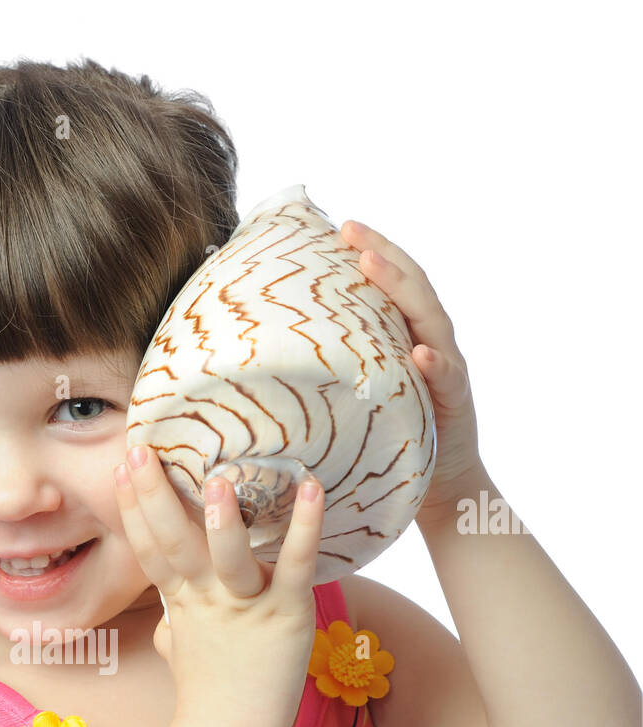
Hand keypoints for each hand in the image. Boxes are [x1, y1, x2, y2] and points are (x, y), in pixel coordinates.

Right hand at [113, 446, 325, 726]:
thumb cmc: (211, 695)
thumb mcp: (182, 654)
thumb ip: (174, 630)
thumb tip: (166, 629)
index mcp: (183, 602)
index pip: (151, 549)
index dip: (133, 509)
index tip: (122, 469)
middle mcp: (208, 600)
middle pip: (175, 543)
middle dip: (154, 496)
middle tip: (138, 451)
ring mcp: (246, 607)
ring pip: (229, 558)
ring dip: (221, 520)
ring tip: (217, 480)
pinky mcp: (287, 614)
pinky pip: (294, 566)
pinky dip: (305, 528)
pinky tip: (312, 489)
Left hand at [340, 219, 486, 519]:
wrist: (441, 488)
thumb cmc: (391, 440)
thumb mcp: (362, 397)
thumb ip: (341, 369)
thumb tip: (281, 359)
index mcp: (409, 338)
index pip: (393, 284)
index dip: (371, 251)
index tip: (337, 226)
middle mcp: (433, 343)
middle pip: (412, 286)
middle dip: (382, 253)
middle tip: (348, 228)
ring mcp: (448, 370)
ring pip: (431, 320)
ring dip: (401, 289)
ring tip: (371, 265)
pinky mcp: (455, 405)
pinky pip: (447, 379)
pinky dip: (435, 364)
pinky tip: (420, 354)